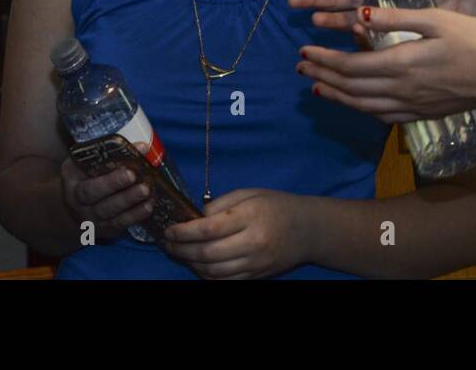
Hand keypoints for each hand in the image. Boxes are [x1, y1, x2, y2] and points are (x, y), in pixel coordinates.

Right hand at [59, 141, 154, 242]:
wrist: (76, 212)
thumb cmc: (87, 180)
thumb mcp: (88, 164)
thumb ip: (108, 155)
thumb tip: (140, 147)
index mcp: (72, 177)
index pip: (86, 167)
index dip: (105, 161)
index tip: (124, 153)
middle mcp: (78, 199)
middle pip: (93, 192)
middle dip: (113, 183)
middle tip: (132, 175)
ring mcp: (91, 216)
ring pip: (108, 209)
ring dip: (128, 199)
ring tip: (145, 190)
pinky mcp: (106, 228)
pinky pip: (120, 223)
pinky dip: (135, 215)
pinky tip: (148, 206)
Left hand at [162, 189, 308, 278]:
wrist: (307, 229)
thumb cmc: (276, 206)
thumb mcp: (249, 194)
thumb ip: (220, 204)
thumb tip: (193, 218)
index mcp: (250, 216)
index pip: (208, 228)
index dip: (183, 232)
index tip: (169, 230)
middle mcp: (253, 242)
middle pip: (207, 253)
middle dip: (182, 250)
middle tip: (168, 244)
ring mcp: (256, 263)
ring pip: (214, 272)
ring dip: (191, 265)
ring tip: (180, 254)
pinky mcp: (257, 277)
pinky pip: (226, 282)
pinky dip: (207, 276)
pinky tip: (198, 265)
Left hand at [298, 4, 475, 121]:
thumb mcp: (438, 19)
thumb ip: (396, 17)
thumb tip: (360, 14)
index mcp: (402, 63)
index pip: (350, 65)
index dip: (324, 59)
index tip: (304, 51)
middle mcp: (402, 90)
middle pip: (350, 87)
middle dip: (322, 76)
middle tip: (300, 67)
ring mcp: (413, 107)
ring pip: (363, 106)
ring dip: (336, 96)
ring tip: (315, 86)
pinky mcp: (424, 115)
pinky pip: (383, 117)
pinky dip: (361, 110)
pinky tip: (354, 104)